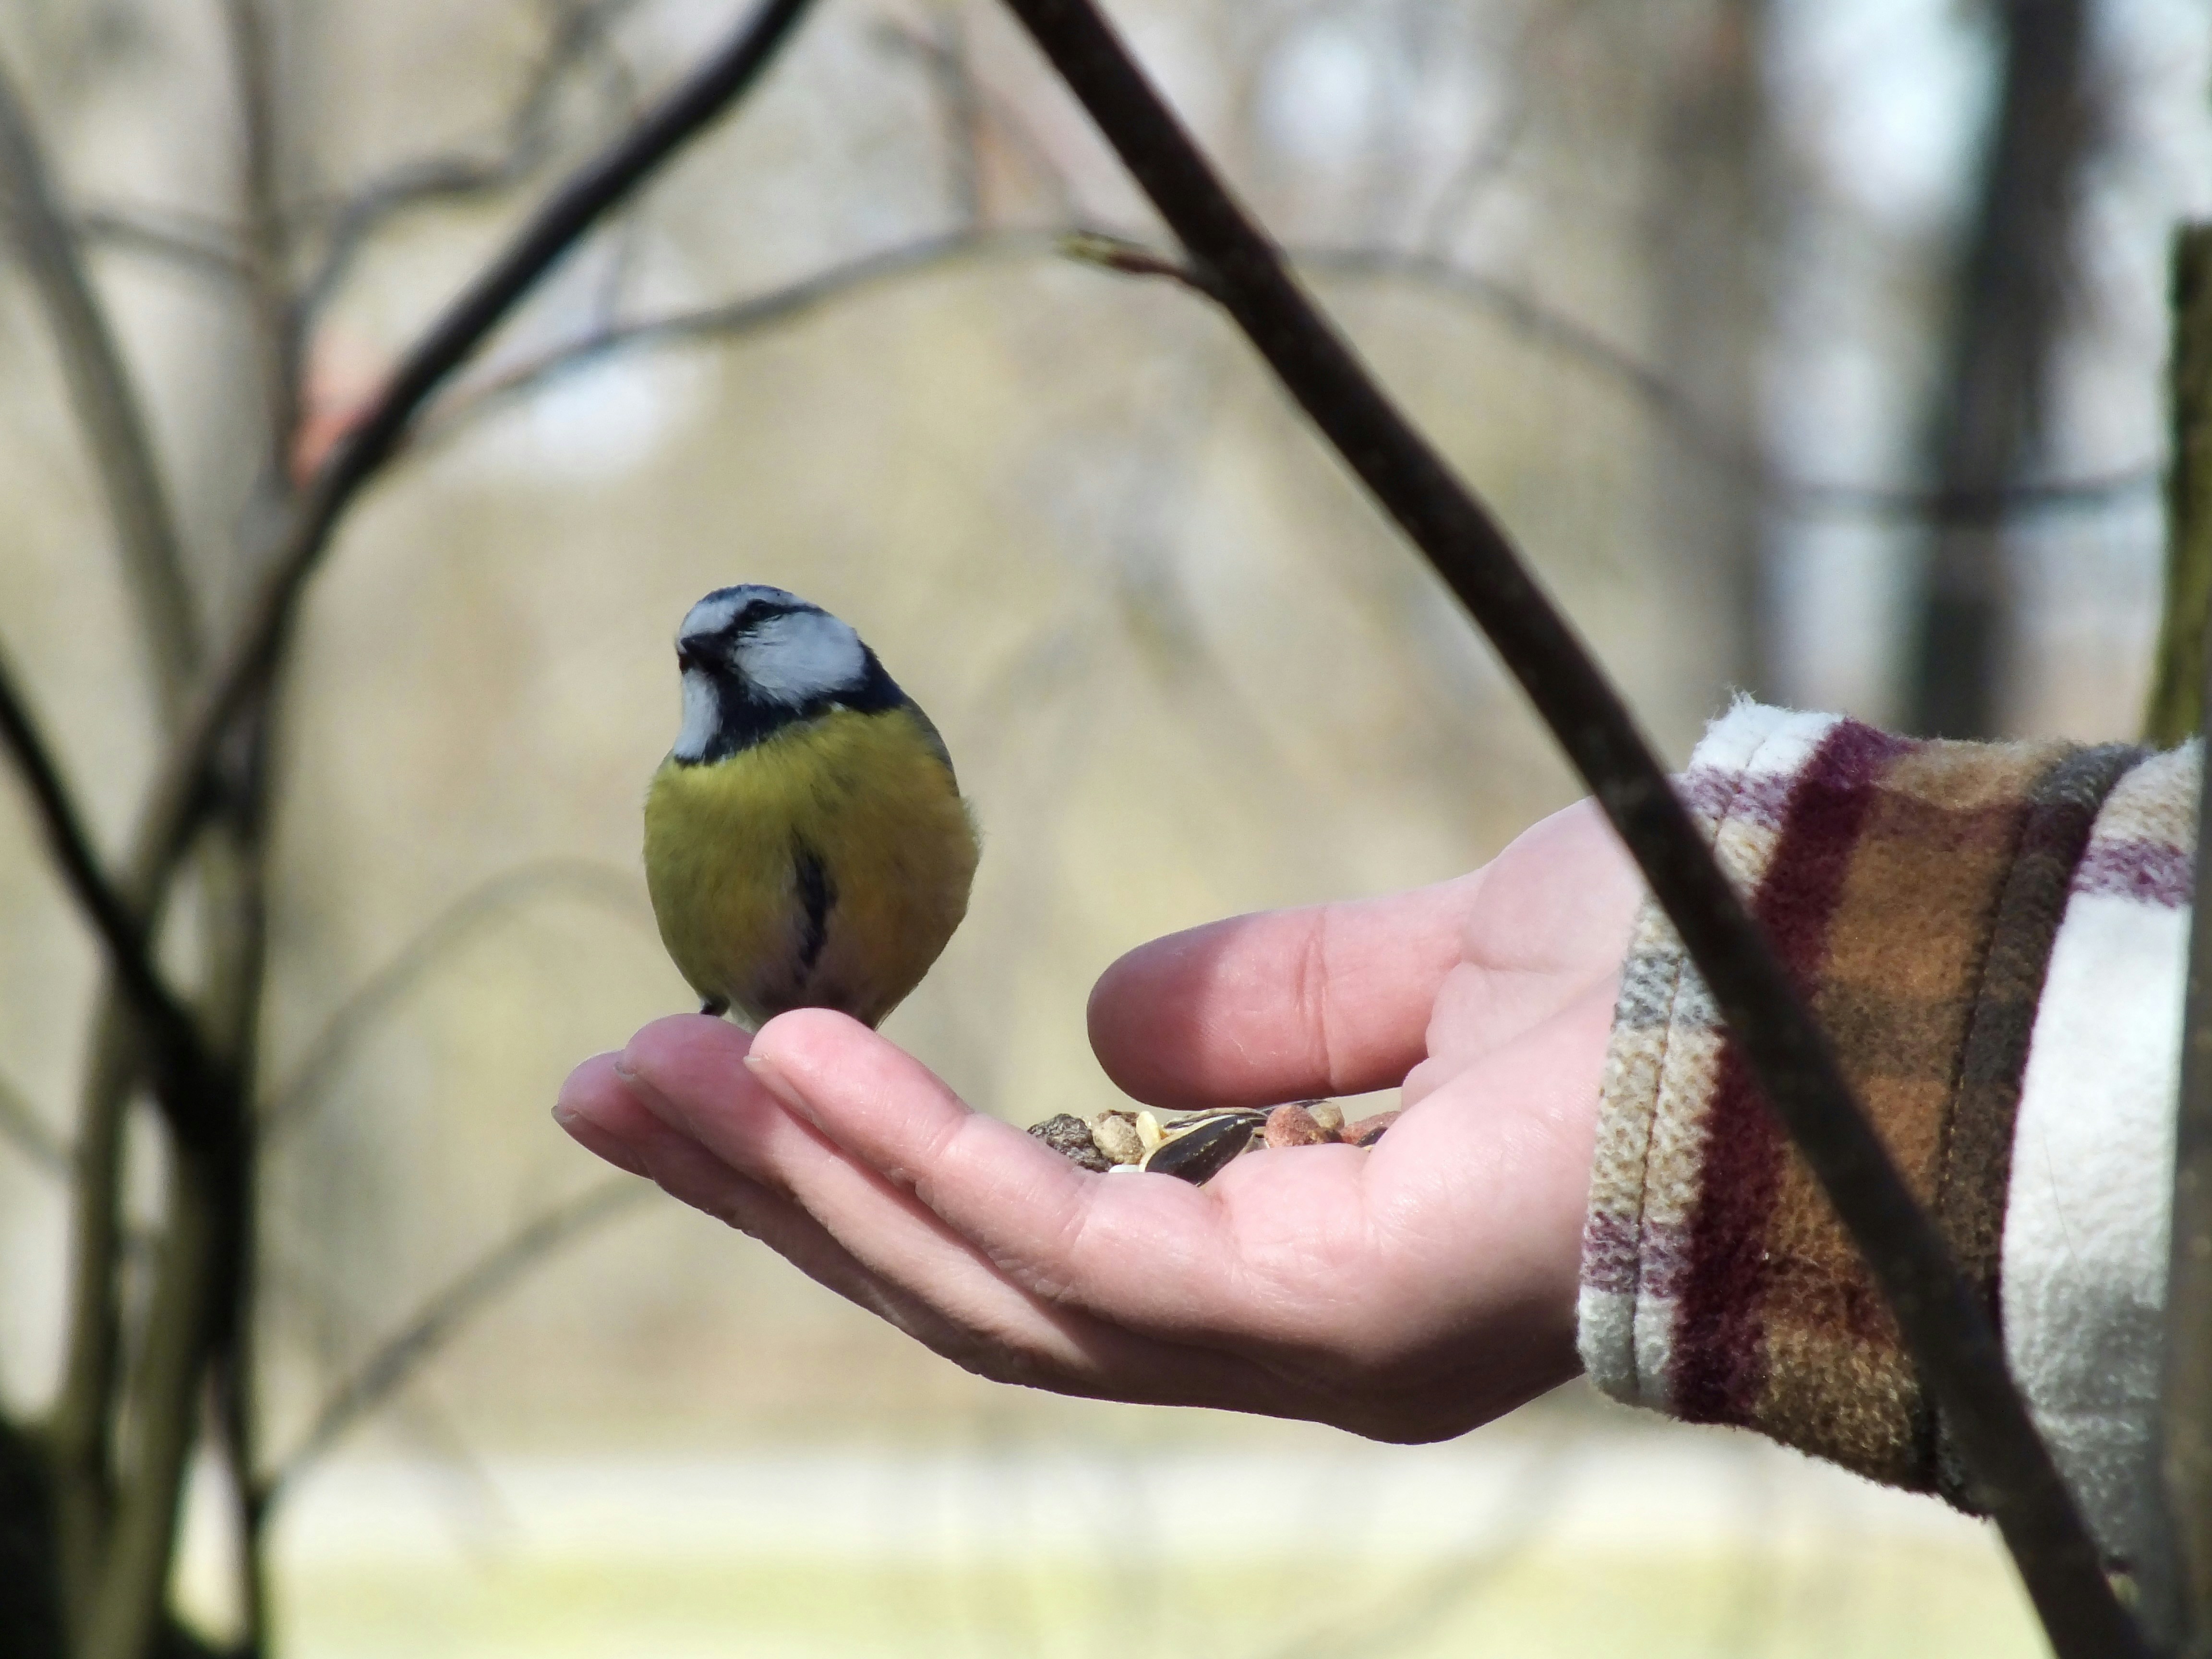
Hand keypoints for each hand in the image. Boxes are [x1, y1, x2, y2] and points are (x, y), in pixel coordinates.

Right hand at [556, 800, 1642, 1441]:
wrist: (1837, 991)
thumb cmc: (1670, 981)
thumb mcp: (1432, 966)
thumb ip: (1282, 1006)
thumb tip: (1109, 1023)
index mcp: (1296, 1257)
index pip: (1028, 1234)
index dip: (864, 1165)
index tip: (729, 1064)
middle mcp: (1275, 1330)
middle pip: (968, 1277)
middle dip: (779, 1187)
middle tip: (611, 1085)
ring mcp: (1295, 1344)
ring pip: (986, 1284)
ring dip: (805, 1174)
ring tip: (657, 1071)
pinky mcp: (1321, 1321)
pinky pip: (1074, 1249)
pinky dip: (927, 1160)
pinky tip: (801, 1069)